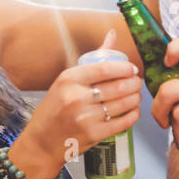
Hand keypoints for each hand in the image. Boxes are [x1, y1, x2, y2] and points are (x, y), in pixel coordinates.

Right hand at [22, 29, 141, 164]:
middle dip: (134, 83)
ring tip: (136, 95)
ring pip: (123, 104)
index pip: (105, 68)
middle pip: (118, 86)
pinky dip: (133, 115)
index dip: (124, 68)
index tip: (132, 69)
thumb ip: (92, 60)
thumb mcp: (66, 81)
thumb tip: (112, 35)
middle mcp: (76, 97)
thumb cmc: (54, 109)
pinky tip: (133, 110)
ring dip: (135, 98)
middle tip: (137, 82)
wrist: (41, 142)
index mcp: (68, 80)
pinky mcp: (94, 134)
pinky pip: (123, 122)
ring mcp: (85, 118)